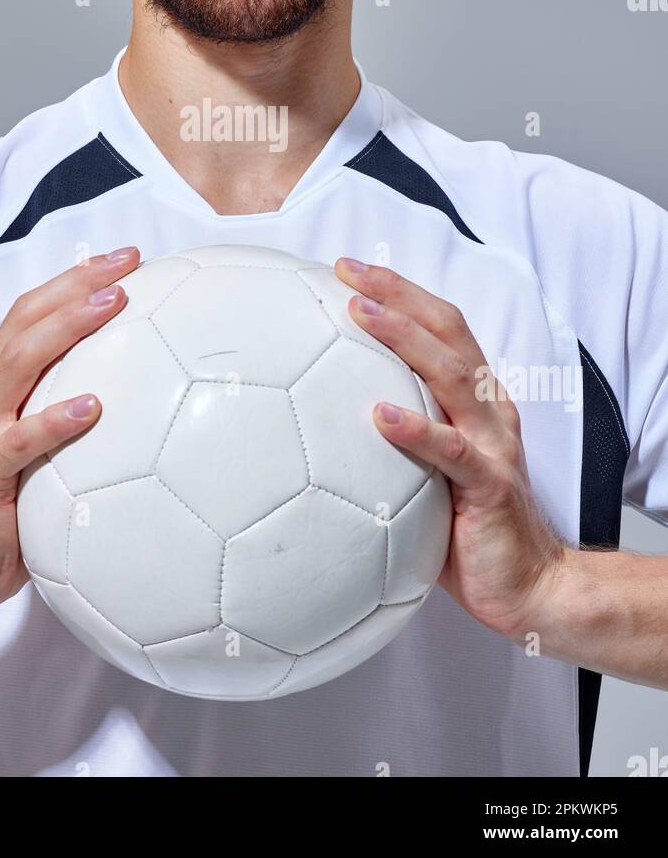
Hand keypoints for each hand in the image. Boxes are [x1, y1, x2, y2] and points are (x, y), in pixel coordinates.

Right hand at [0, 246, 140, 627]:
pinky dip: (56, 418)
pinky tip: (93, 406)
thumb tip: (143, 399)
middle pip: (25, 321)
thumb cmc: (4, 516)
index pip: (29, 315)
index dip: (74, 280)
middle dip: (77, 283)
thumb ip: (70, 421)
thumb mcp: (40, 457)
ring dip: (68, 327)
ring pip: (19, 363)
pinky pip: (20, 441)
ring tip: (114, 305)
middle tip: (129, 262)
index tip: (126, 259)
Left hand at [335, 258, 566, 642]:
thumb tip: (324, 417)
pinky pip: (451, 450)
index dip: (400, 291)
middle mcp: (489, 410)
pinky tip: (379, 414)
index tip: (349, 269)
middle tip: (347, 272)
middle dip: (397, 294)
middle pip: (447, 331)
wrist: (533, 589)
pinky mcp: (489, 486)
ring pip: (450, 375)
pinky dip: (415, 428)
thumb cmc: (470, 529)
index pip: (442, 326)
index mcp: (477, 399)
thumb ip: (399, 436)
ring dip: (403, 339)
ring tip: (361, 314)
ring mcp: (493, 444)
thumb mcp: (430, 468)